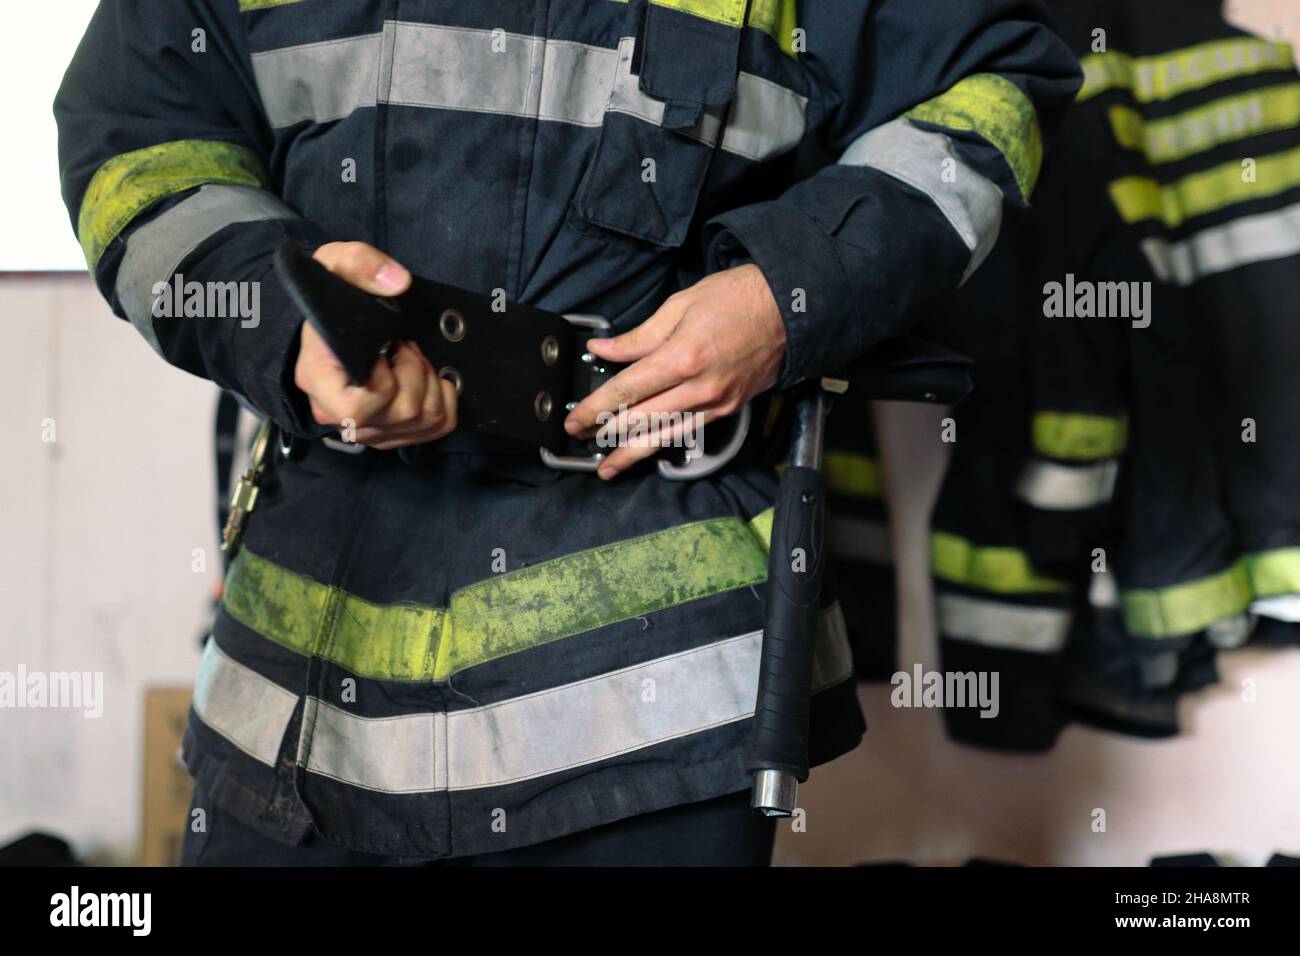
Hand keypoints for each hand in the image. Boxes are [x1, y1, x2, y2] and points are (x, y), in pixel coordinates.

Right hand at [294, 241, 457, 449]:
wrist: (326, 324)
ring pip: (425, 419)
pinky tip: (426, 377)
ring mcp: (365, 428)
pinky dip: (444, 400)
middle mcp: (337, 413)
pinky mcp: (389, 432)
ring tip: (410, 357)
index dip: (384, 380)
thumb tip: (398, 282)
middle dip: (417, 370)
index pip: (357, 408)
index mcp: (317, 378)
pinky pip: (437, 427)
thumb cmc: (329, 299)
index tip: (383, 348)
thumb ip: (360, 263)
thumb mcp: (334, 265)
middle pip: (404, 411)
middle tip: (402, 344)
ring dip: (431, 382)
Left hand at [563, 264, 785, 478]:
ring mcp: (716, 402)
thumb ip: (639, 336)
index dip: (594, 408)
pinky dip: (664, 443)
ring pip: (664, 436)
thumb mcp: (680, 305)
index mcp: (681, 357)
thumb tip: (604, 350)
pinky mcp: (728, 409)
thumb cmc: (738, 298)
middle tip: (579, 440)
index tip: (574, 419)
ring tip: (608, 467)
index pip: (625, 390)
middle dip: (604, 433)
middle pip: (640, 419)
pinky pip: (688, 431)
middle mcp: (698, 387)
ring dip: (632, 453)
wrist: (789, 308)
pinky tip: (647, 450)